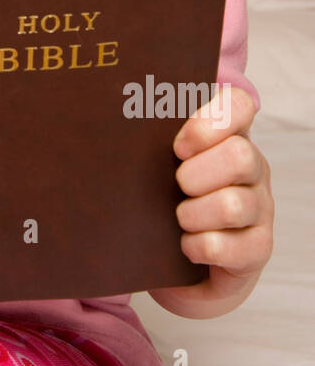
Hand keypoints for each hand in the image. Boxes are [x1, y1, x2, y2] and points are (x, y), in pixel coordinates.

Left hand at [148, 86, 273, 316]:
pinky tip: (188, 245)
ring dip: (193, 215)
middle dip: (194, 175)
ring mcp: (260, 207)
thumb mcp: (157, 161)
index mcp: (228, 135)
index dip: (209, 122)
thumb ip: (146, 135)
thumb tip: (105, 119)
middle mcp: (252, 167)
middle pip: (239, 155)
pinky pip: (236, 247)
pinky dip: (201, 247)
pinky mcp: (258, 247)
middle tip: (176, 186)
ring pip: (233, 205)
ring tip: (178, 219)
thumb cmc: (163, 198)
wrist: (178, 259)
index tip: (178, 147)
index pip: (238, 105)